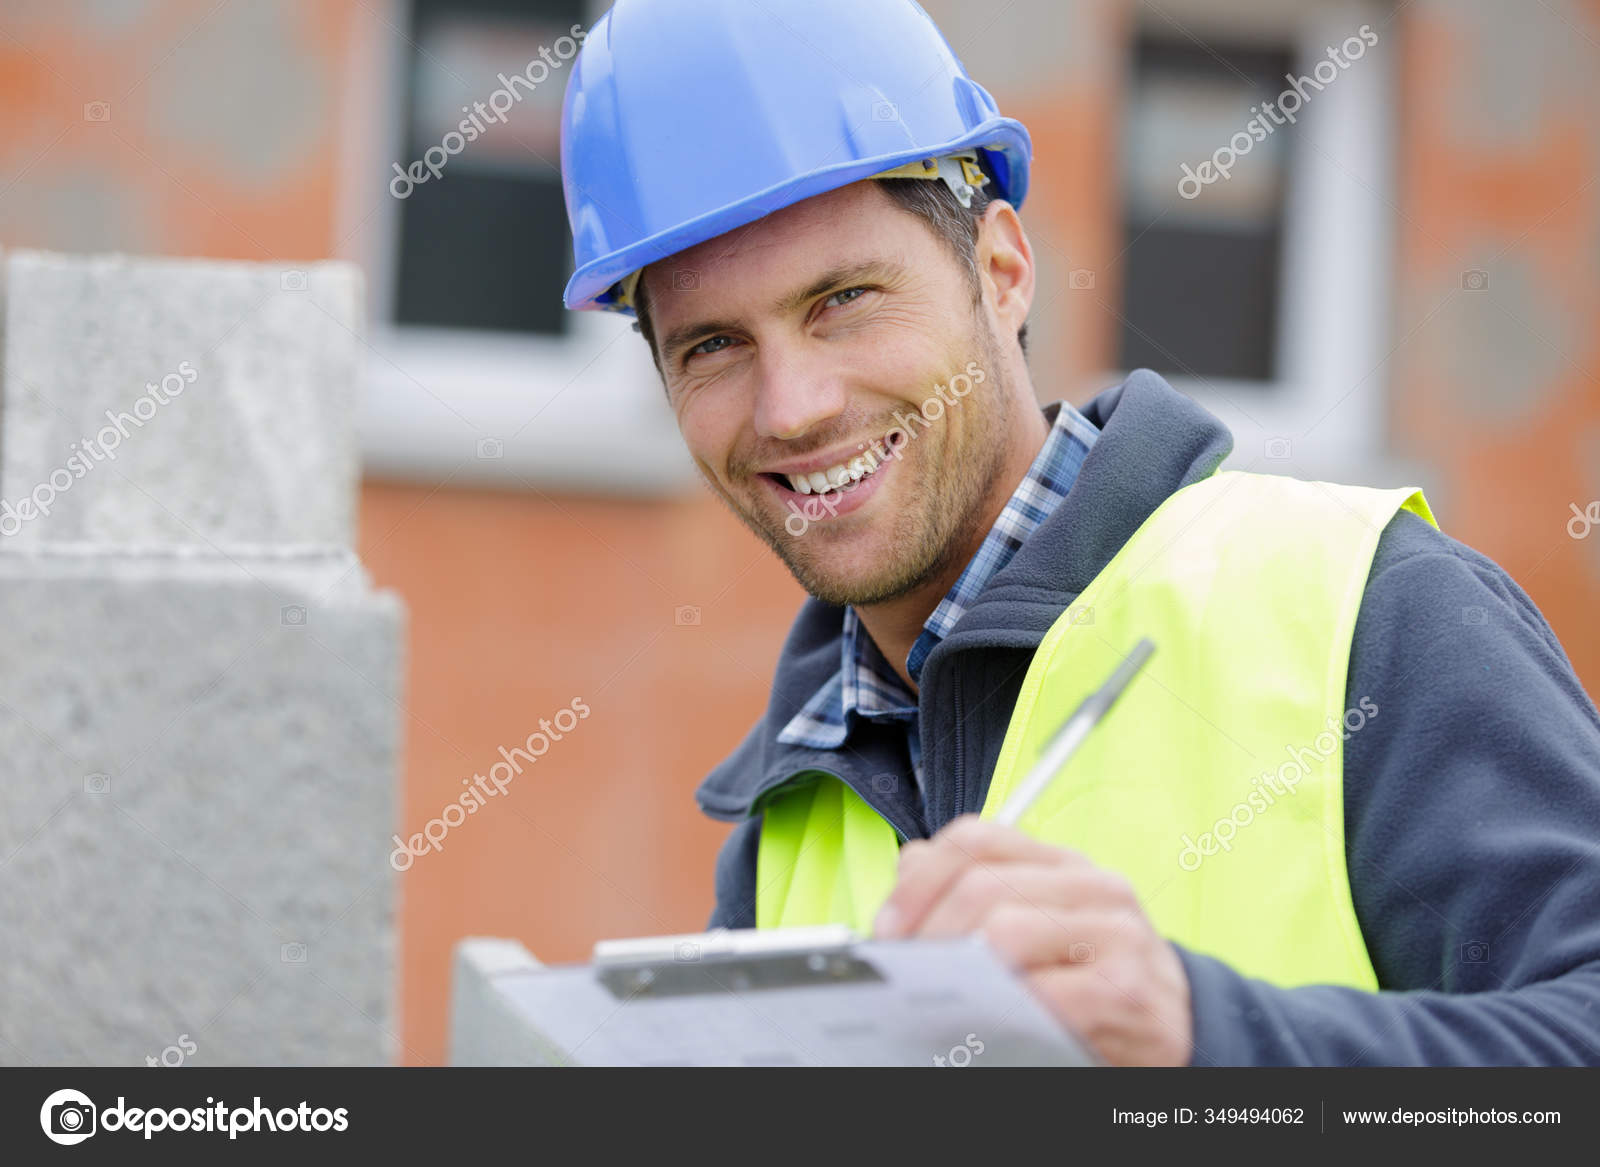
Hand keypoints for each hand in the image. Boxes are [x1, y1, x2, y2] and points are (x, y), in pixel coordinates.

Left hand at [872, 815, 1192, 1065]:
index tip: (888, 928)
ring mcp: (1115, 934)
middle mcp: (1093, 886)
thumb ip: (976, 893)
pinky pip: (1041, 994)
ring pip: (1005, 933)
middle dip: (926, 937)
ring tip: (935, 1002)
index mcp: (1062, 864)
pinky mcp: (1124, 990)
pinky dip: (998, 1012)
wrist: (1181, 1029)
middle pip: (981, 887)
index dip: (918, 881)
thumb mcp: (1040, 924)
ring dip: (954, 973)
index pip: (975, 838)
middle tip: (901, 977)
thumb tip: (907, 875)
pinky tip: (983, 1027)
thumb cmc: (1096, 980)